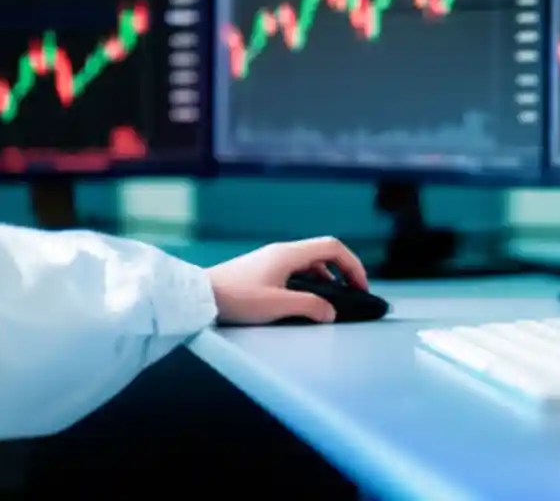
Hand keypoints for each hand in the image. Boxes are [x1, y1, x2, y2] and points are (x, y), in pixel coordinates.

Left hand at [207, 237, 367, 324]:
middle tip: (352, 293)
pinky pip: (297, 271)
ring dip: (327, 279)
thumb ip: (310, 307)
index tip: (360, 286)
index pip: (333, 247)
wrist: (199, 296)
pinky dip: (311, 283)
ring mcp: (273, 260)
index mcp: (289, 254)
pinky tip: (307, 301)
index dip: (352, 265)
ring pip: (311, 263)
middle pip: (324, 253)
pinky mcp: (264, 270)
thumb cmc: (235, 297)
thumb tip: (330, 312)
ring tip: (332, 301)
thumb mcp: (277, 305)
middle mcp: (283, 252)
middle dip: (344, 272)